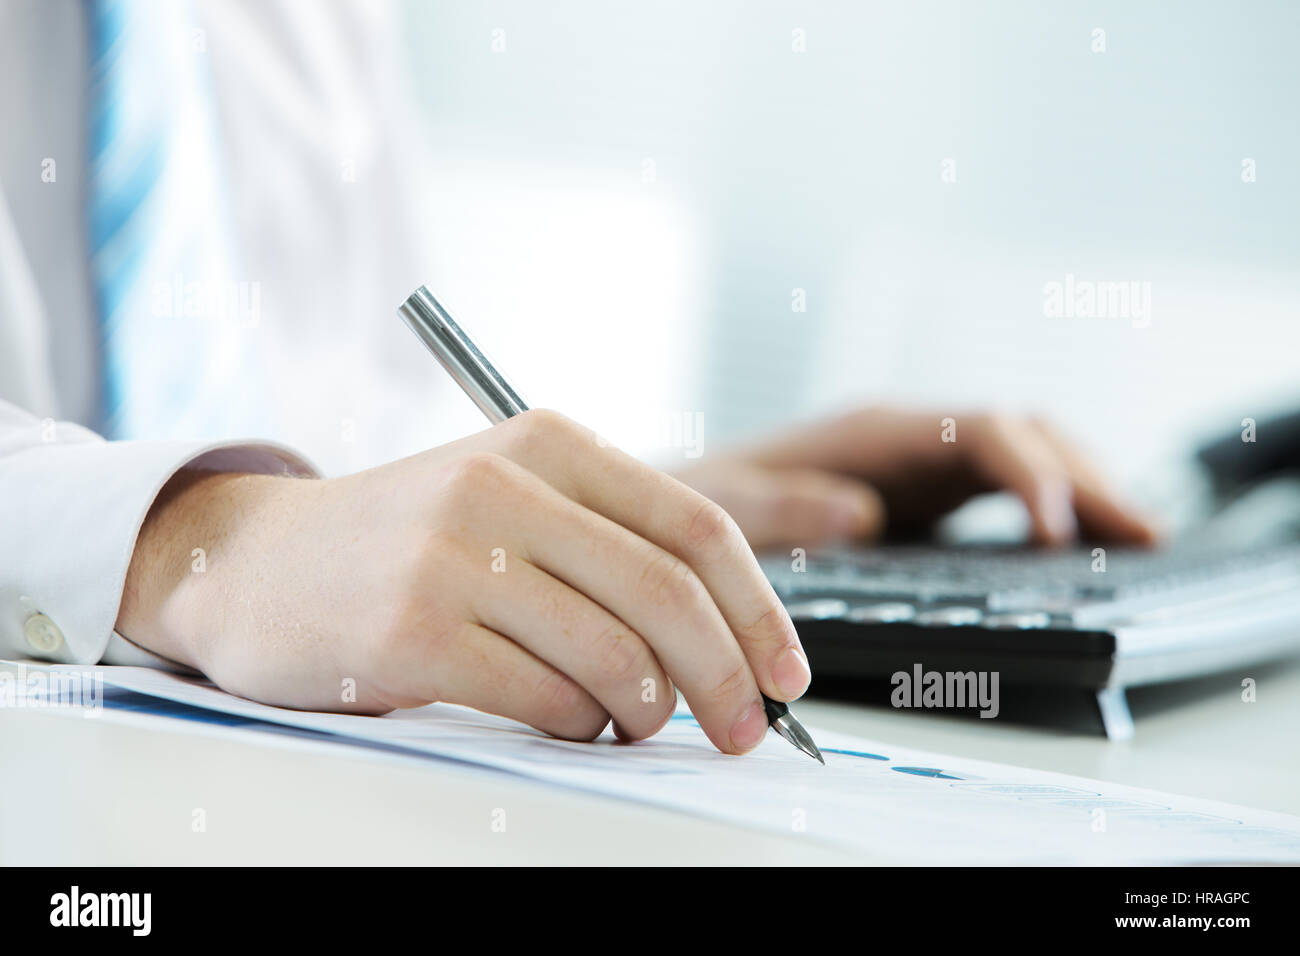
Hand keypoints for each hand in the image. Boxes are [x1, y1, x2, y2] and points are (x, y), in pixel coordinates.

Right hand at [116, 410, 809, 753]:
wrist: (256, 561)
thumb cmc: (408, 541)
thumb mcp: (511, 501)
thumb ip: (608, 547)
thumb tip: (728, 638)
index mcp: (548, 442)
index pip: (696, 526)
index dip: (758, 609)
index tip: (786, 673)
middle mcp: (504, 484)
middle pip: (668, 595)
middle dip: (727, 677)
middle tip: (746, 729)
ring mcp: (453, 555)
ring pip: (613, 654)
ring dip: (648, 710)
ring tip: (634, 722)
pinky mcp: (413, 629)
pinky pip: (545, 699)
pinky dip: (579, 727)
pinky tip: (570, 722)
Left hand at [674, 407, 1159, 549]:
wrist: (670, 508)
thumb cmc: (694, 504)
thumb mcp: (727, 507)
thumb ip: (786, 507)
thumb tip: (863, 513)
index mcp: (871, 430)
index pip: (980, 431)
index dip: (1030, 474)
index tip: (1059, 530)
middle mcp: (905, 436)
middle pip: (1022, 435)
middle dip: (1085, 478)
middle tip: (1142, 536)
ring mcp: (917, 463)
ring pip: (1025, 454)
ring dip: (1083, 487)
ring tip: (1140, 536)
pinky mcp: (919, 494)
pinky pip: (1004, 486)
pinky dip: (1052, 505)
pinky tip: (1082, 539)